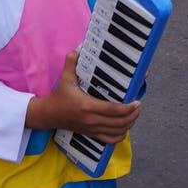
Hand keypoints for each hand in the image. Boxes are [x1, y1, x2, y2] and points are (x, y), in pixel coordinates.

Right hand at [26, 51, 140, 143]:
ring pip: (117, 132)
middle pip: (119, 123)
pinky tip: (124, 128)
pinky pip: (110, 140)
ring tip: (134, 115)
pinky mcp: (91, 135)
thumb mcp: (65, 77)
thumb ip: (72, 62)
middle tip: (138, 106)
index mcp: (87, 106)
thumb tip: (79, 47)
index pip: (113, 110)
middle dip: (132, 115)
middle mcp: (91, 120)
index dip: (128, 108)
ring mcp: (92, 129)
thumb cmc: (60, 96)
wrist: (49, 115)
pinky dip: (120, 135)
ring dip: (129, 124)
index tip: (137, 101)